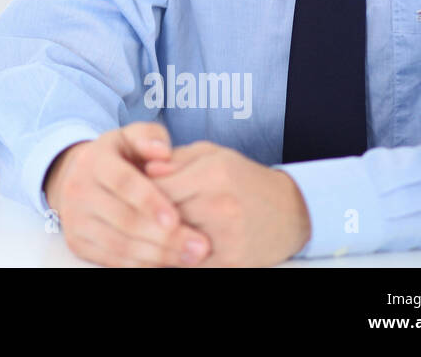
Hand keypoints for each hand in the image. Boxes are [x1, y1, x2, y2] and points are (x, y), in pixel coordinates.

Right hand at [44, 123, 211, 266]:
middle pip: (124, 219)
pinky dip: (143, 264)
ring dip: (158, 254)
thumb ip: (150, 137)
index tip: (177, 218)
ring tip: (191, 256)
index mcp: (94, 161)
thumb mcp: (132, 138)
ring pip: (119, 244)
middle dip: (165, 236)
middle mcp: (78, 190)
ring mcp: (74, 219)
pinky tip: (169, 262)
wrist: (79, 178)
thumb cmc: (120, 157)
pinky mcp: (76, 242)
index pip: (123, 183)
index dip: (150, 202)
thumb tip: (163, 152)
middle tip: (200, 245)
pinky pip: (112, 260)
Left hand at [145, 141, 310, 265]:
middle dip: (144, 216)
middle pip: (163, 216)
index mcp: (214, 174)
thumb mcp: (212, 155)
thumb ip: (175, 159)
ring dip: (154, 240)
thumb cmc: (244, 179)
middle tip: (129, 216)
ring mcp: (227, 238)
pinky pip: (188, 265)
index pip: (158, 187)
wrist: (292, 211)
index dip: (138, 191)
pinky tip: (159, 254)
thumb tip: (145, 169)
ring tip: (138, 235)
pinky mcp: (231, 263)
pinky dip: (171, 260)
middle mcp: (221, 206)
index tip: (128, 194)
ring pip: (172, 243)